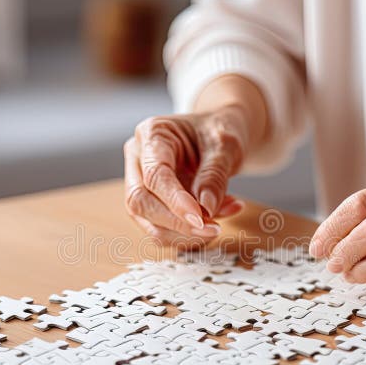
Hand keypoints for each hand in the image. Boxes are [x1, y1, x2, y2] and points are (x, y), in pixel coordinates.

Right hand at [124, 105, 248, 244]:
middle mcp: (139, 158)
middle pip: (140, 202)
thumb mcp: (226, 144)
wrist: (221, 135)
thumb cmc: (220, 131)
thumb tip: (205, 209)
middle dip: (177, 223)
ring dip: (185, 232)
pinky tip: (217, 218)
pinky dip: (191, 233)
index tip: (200, 219)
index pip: (154, 174)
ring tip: (219, 223)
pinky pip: (163, 229)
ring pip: (148, 221)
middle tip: (214, 229)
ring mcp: (141, 183)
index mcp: (152, 133)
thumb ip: (214, 175)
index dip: (175, 201)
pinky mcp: (151, 204)